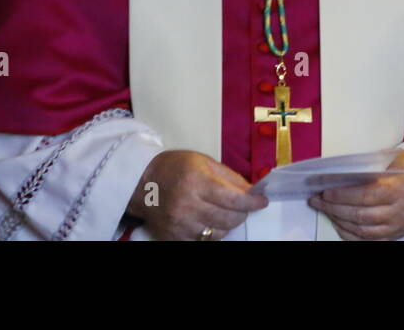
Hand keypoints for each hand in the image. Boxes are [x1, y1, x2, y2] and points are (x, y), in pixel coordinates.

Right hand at [127, 150, 267, 240]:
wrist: (141, 184)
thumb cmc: (174, 167)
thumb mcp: (203, 162)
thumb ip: (229, 177)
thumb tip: (251, 191)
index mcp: (197, 182)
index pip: (233, 199)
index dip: (252, 202)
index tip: (262, 201)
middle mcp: (189, 205)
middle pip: (229, 219)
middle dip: (242, 213)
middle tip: (244, 206)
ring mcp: (181, 224)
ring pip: (218, 234)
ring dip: (228, 224)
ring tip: (224, 212)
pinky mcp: (175, 237)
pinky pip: (203, 241)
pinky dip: (212, 233)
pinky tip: (210, 222)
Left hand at [308, 149, 403, 239]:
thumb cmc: (403, 167)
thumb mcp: (389, 159)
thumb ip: (368, 167)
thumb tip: (336, 174)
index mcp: (399, 188)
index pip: (366, 195)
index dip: (343, 196)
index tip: (325, 192)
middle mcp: (400, 210)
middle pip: (361, 215)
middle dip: (335, 208)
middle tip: (317, 200)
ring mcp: (398, 225)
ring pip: (363, 230)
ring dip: (339, 221)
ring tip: (325, 210)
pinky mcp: (395, 234)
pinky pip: (368, 239)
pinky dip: (350, 233)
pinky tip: (338, 223)